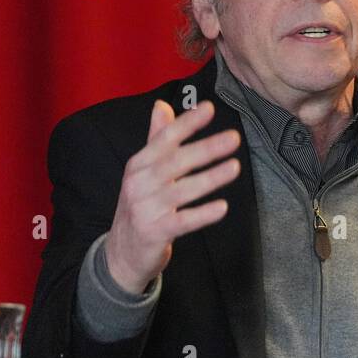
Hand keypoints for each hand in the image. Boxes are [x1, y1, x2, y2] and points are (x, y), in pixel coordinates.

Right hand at [104, 99, 241, 293]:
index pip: (164, 139)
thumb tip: (162, 104)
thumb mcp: (143, 171)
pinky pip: (182, 222)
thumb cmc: (140, 205)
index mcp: (138, 164)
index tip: (209, 108)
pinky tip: (222, 207)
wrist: (122, 252)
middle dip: (206, 148)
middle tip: (233, 138)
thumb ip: (156, 138)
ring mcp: (145, 209)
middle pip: (175, 162)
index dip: (187, 123)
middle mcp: (139, 183)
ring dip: (210, 178)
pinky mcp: (155, 233)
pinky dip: (202, 214)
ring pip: (182, 190)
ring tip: (235, 167)